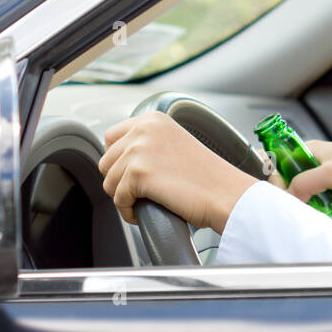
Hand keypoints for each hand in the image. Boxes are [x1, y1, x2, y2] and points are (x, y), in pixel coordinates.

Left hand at [98, 111, 260, 233]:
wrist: (225, 193)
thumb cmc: (207, 177)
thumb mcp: (174, 144)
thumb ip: (148, 143)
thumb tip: (119, 158)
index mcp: (153, 119)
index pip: (111, 137)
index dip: (117, 160)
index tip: (130, 174)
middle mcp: (144, 128)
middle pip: (106, 161)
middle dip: (119, 181)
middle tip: (139, 193)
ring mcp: (140, 149)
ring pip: (109, 182)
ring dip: (123, 197)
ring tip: (144, 203)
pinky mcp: (139, 172)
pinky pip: (118, 199)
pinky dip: (128, 211)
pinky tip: (143, 212)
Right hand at [283, 140, 331, 218]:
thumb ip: (306, 182)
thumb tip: (289, 196)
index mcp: (313, 151)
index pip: (282, 162)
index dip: (277, 175)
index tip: (280, 189)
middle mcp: (318, 167)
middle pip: (291, 184)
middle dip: (292, 196)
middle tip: (296, 205)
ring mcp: (327, 186)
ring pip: (304, 200)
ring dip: (306, 208)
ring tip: (310, 213)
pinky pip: (318, 210)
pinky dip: (318, 216)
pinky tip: (320, 219)